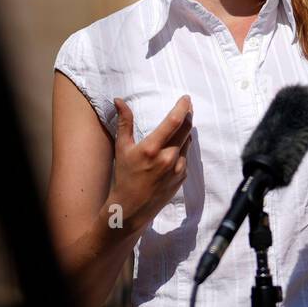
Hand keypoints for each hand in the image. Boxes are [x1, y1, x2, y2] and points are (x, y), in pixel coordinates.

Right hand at [110, 95, 192, 233]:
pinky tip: (173, 148)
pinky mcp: (182, 177)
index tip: (186, 98)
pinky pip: (185, 156)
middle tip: (187, 106)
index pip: (174, 122)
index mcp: (152, 149)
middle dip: (188, 115)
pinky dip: (182, 148)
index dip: (182, 107)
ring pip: (187, 142)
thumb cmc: (124, 176)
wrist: (132, 208)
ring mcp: (177, 169)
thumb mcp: (122, 148)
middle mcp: (168, 158)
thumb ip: (124, 122)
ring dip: (185, 131)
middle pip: (186, 129)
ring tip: (180, 125)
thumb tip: (119, 100)